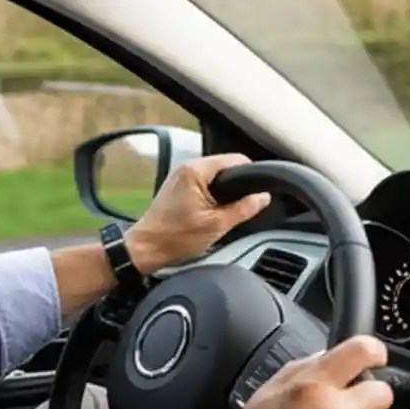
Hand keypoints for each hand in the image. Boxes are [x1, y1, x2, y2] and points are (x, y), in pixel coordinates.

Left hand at [123, 154, 270, 273]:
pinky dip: (212, 194)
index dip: (251, 175)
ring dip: (224, 191)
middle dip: (237, 185)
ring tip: (225, 211)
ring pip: (215, 175)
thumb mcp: (217, 225)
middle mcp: (186, 168)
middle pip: (226, 166)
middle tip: (242, 207)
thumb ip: (244, 209)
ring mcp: (180, 176)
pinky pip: (203, 182)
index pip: (235, 160)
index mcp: (195, 171)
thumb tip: (263, 197)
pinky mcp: (178, 186)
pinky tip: (212, 212)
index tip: (257, 192)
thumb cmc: (174, 238)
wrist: (146, 248)